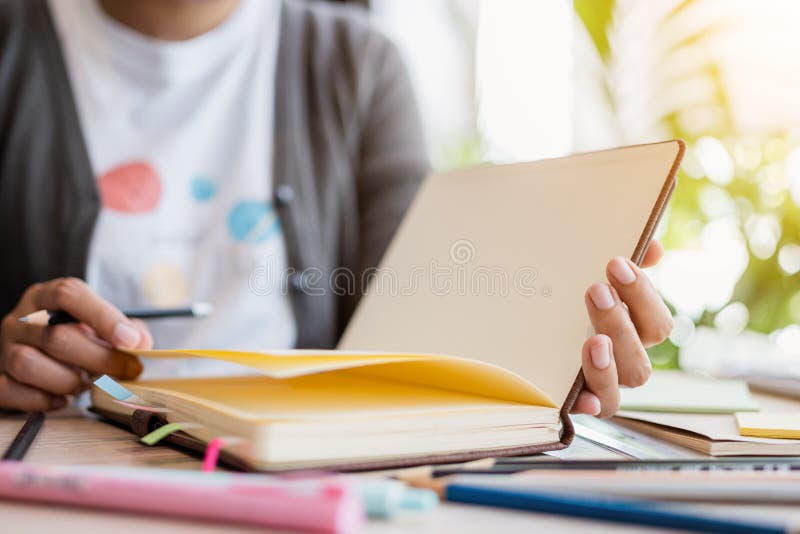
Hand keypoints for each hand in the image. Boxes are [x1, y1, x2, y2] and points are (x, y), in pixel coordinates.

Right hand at [0, 278, 151, 410]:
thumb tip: (142, 345)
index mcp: (46, 297)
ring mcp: (4, 348)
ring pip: (28, 364)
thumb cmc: (78, 336)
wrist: (40, 354)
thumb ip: (129, 329)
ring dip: (67, 380)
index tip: (131, 341)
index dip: (103, 317)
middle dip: (99, 359)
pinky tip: (61, 399)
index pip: (69, 294)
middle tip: (127, 371)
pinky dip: (42, 400)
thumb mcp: (104, 325)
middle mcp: (20, 319)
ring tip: (86, 383)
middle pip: (56, 336)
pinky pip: (10, 391)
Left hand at [572, 240, 672, 417]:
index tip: (616, 263)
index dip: (642, 296)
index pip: (657, 325)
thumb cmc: (564, 295)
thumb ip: (620, 265)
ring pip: (619, 389)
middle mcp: (620, 363)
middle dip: (619, 323)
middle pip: (640, 360)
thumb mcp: (584, 273)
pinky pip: (589, 411)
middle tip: (595, 291)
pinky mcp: (573, 400)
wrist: (516, 323)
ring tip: (592, 340)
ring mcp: (597, 385)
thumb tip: (649, 247)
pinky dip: (589, 404)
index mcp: (631, 332)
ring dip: (608, 365)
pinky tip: (582, 397)